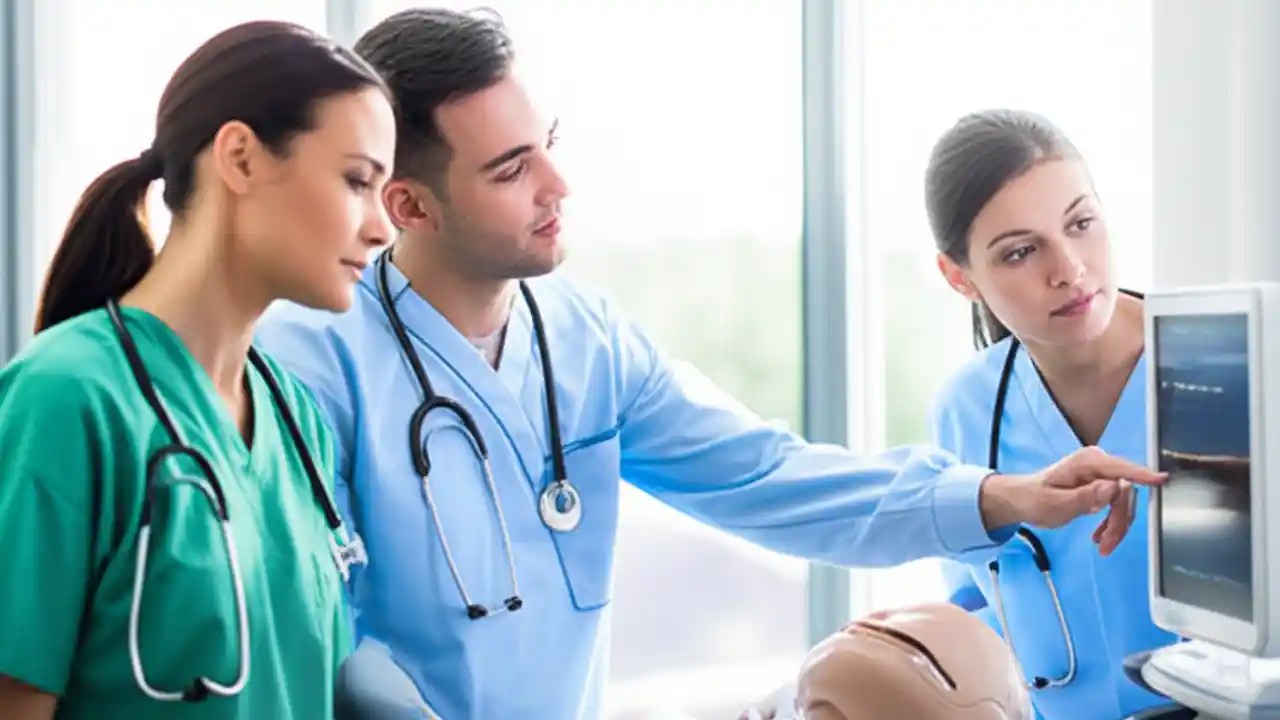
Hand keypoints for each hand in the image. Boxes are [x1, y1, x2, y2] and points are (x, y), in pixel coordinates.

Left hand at [980, 446, 1164, 535]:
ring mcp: (1099, 473)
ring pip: (1123, 502)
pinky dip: (1111, 522)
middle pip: (1125, 492)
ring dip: (1116, 526)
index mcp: (1087, 462)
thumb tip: (1111, 488)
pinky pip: (1116, 504)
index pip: (1121, 469)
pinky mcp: (1099, 484)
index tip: (1163, 481)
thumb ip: (1085, 497)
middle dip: (1120, 521)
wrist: (1020, 501)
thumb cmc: (1034, 500)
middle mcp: (1097, 463)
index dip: (1143, 476)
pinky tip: (1101, 537)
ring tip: (1102, 546)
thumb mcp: (1056, 504)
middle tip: (1106, 546)